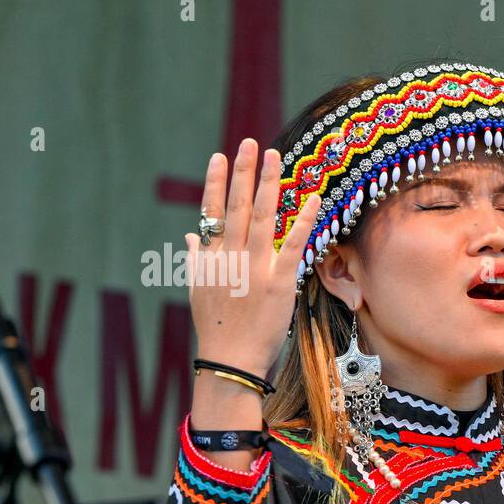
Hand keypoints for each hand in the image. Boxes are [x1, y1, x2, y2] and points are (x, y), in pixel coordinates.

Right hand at [186, 138, 320, 375]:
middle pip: (238, 206)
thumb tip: (192, 234)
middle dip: (244, 172)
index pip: (212, 211)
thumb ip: (196, 258)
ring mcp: (254, 267)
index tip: (220, 156)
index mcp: (211, 257)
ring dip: (269, 184)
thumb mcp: (197, 290)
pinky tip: (312, 198)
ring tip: (275, 157)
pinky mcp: (278, 282)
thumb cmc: (215, 328)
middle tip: (251, 144)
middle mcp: (231, 256)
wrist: (230, 359)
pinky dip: (303, 220)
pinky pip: (292, 245)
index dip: (216, 182)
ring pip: (262, 217)